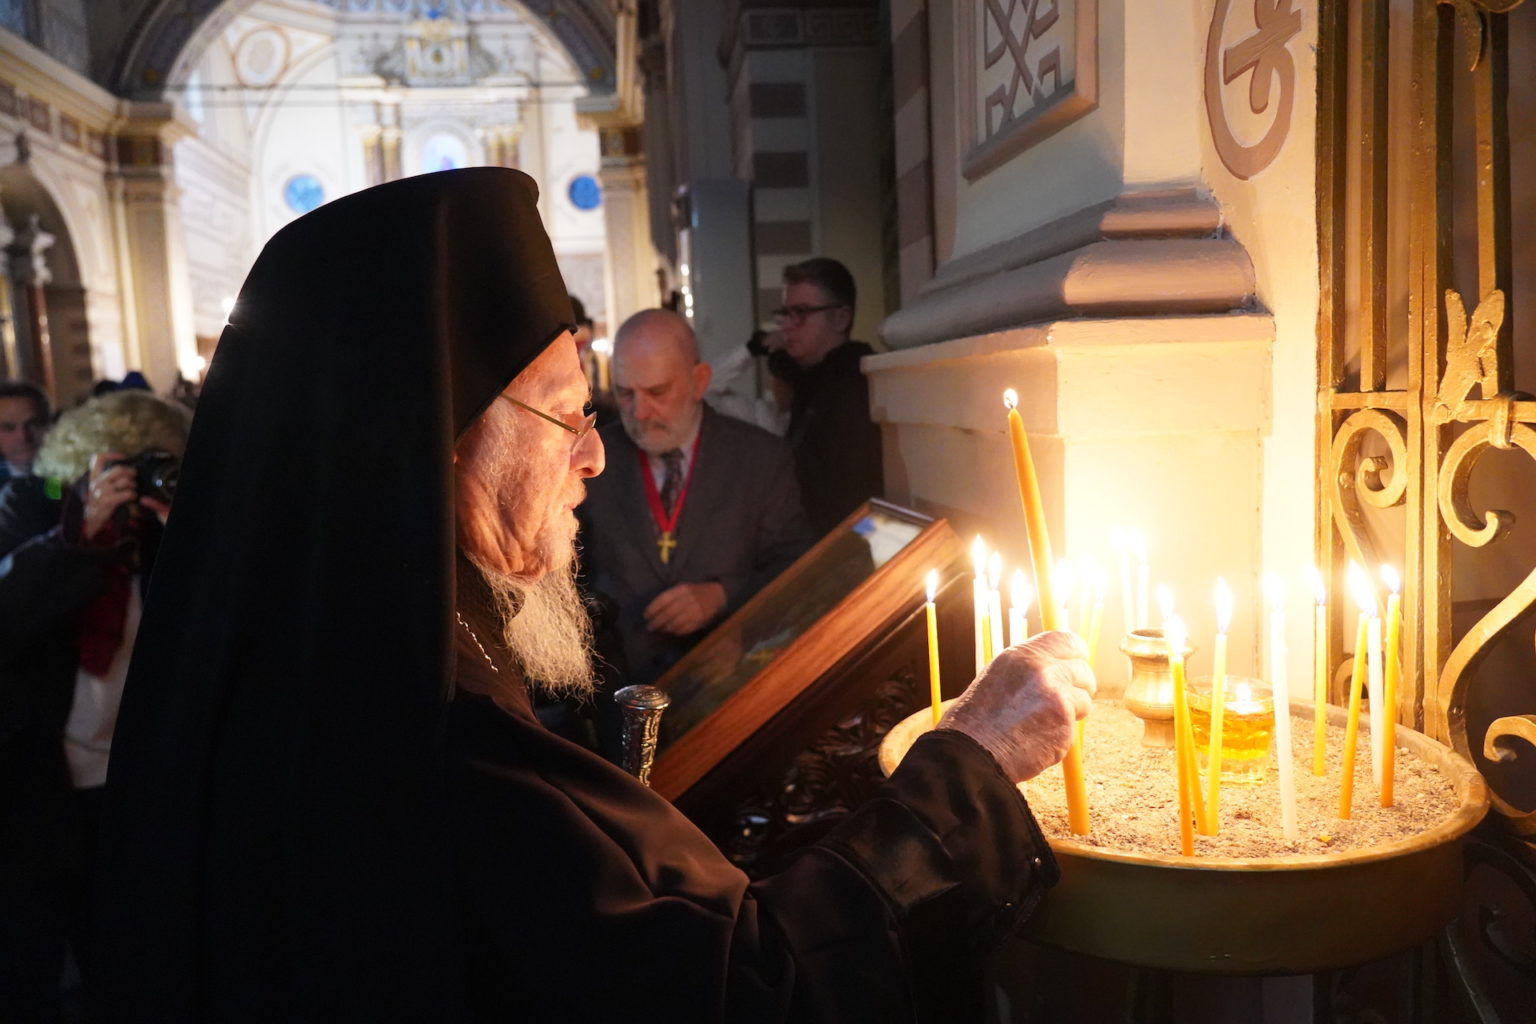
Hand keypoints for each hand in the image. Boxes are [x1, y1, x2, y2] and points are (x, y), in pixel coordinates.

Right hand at [82, 453, 137, 541]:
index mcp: (93, 476)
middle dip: (130, 472)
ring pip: (125, 481)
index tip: (123, 457)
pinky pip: (127, 494)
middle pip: (118, 469)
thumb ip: (105, 477)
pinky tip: (131, 497)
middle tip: (134, 476)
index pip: (98, 458)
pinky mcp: (108, 501)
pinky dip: (133, 495)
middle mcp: (96, 482)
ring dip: (133, 485)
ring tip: (132, 488)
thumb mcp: (97, 486)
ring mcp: (102, 491)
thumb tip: (124, 468)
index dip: (112, 454)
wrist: (89, 519)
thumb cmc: (98, 501)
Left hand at [644, 581, 726, 635]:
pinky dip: (676, 631)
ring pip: (675, 623)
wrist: (717, 595)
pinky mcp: (700, 620)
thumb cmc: (695, 591)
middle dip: (656, 622)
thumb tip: (653, 611)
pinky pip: (684, 629)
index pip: (663, 600)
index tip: (646, 616)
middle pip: (667, 614)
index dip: (652, 609)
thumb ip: (670, 596)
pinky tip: (671, 631)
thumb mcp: (683, 588)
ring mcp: (695, 611)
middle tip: (650, 627)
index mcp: (682, 589)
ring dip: (665, 628)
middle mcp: (688, 600)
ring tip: (660, 630)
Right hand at [938, 630, 1095, 782]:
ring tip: (1041, 724)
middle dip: (1080, 686)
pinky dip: (1060, 735)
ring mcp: (1057, 697)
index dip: (1078, 653)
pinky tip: (1036, 740)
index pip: (1067, 640)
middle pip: (1084, 671)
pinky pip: (1074, 728)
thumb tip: (1057, 666)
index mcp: (1023, 654)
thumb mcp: (1000, 676)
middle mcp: (1043, 670)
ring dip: (1072, 713)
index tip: (1079, 662)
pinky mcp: (1064, 725)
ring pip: (1084, 701)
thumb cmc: (977, 719)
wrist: (972, 751)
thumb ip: (1030, 668)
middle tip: (1067, 700)